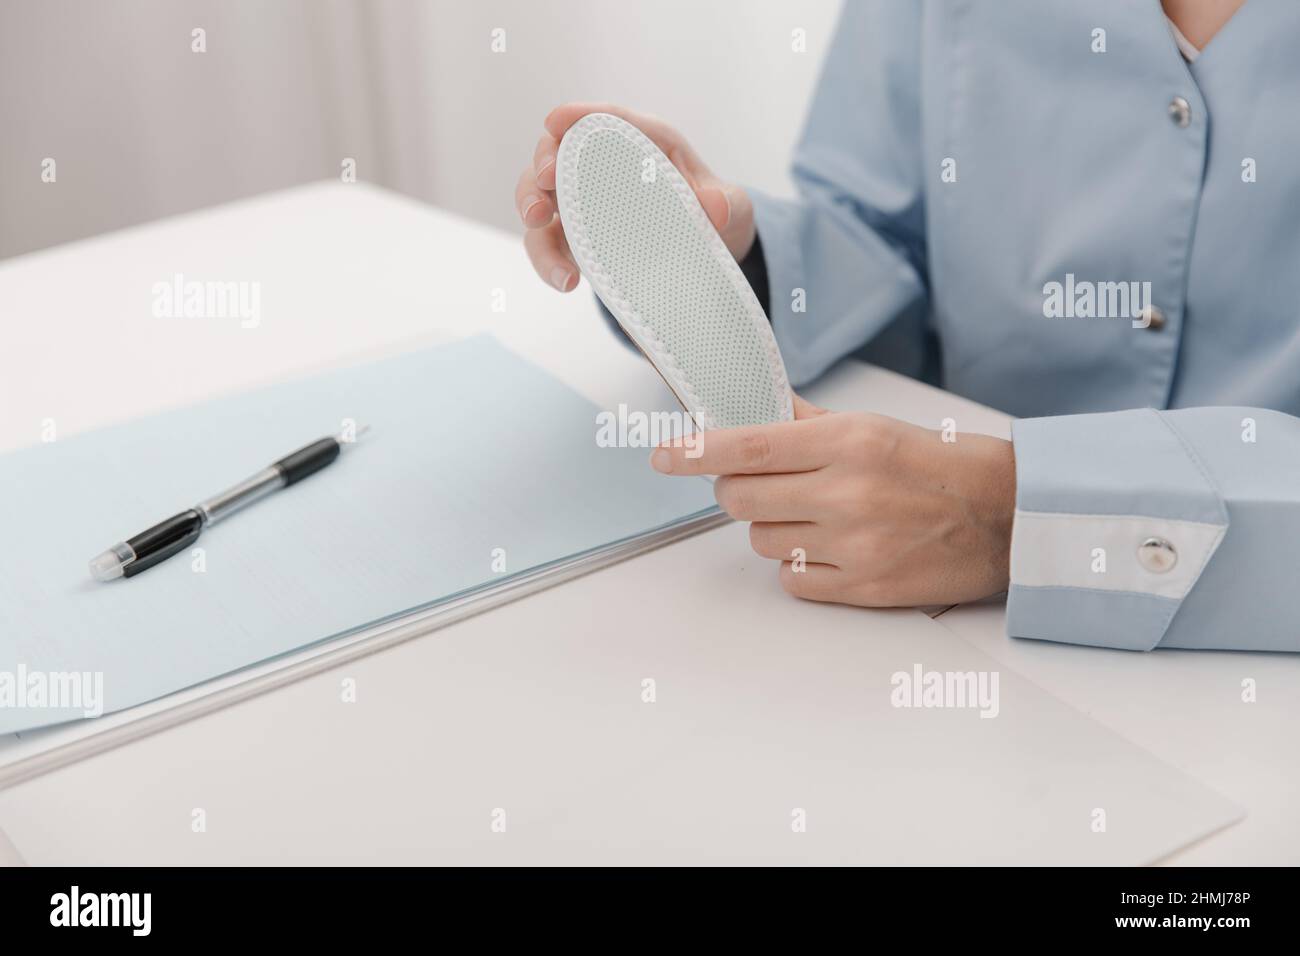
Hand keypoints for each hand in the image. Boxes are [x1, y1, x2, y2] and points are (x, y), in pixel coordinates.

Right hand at [516, 102, 755, 291]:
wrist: (709, 253)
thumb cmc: (716, 216)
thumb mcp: (733, 210)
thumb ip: (728, 204)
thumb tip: (714, 205)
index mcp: (647, 143)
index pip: (609, 120)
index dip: (579, 116)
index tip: (554, 121)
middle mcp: (607, 165)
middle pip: (559, 151)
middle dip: (543, 166)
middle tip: (544, 193)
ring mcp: (585, 200)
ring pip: (541, 194)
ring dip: (531, 211)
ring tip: (540, 232)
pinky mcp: (575, 235)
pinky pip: (548, 241)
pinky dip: (548, 259)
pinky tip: (565, 281)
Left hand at [650, 396, 1016, 606]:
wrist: (1007, 519)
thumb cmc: (943, 468)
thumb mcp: (875, 427)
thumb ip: (808, 422)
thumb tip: (753, 411)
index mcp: (848, 443)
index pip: (748, 446)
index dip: (695, 451)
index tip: (664, 456)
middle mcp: (846, 493)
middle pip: (740, 499)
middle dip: (740, 490)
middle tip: (766, 485)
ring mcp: (854, 545)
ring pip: (760, 541)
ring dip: (772, 529)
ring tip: (816, 517)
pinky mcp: (864, 587)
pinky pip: (790, 580)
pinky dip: (797, 566)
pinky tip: (830, 549)